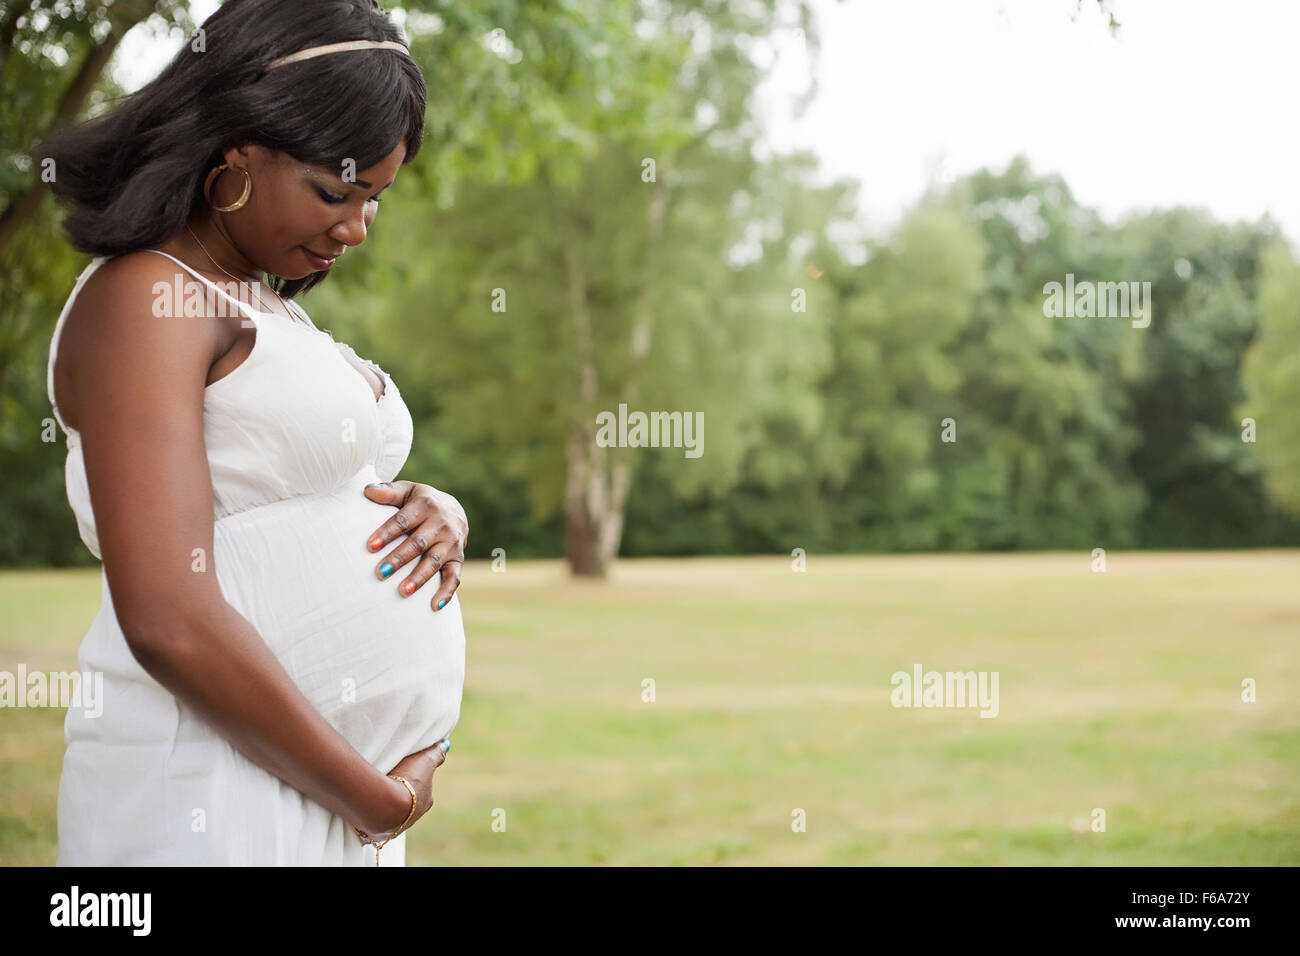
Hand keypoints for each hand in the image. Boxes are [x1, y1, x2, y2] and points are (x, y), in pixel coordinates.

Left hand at [363, 480, 467, 610]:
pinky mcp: (458, 559)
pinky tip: (434, 607)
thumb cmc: (421, 502)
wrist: (454, 509)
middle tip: (379, 573)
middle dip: (399, 559)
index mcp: (426, 505)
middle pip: (418, 543)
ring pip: (434, 562)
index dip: (387, 533)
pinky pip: (454, 577)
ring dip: (419, 578)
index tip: (369, 546)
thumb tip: (367, 491)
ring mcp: (451, 543)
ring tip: (402, 592)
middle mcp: (441, 524)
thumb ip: (388, 492)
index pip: (404, 521)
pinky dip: (446, 592)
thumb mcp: (407, 491)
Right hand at [365, 740, 449, 841]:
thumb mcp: (424, 761)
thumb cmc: (407, 781)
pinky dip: (371, 813)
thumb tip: (445, 746)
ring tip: (374, 790)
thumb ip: (435, 754)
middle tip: (387, 780)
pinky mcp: (377, 833)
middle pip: (407, 803)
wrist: (384, 804)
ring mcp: (394, 828)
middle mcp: (412, 818)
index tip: (404, 770)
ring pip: (390, 813)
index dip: (414, 779)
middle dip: (399, 793)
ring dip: (384, 804)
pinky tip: (366, 805)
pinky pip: (374, 822)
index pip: (423, 789)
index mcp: (425, 802)